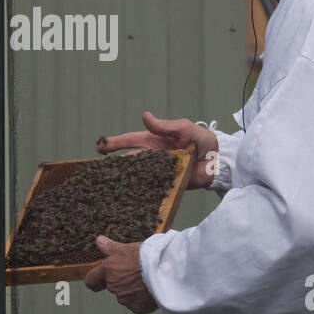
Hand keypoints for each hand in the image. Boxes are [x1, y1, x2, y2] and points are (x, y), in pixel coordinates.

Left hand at [84, 236, 157, 313]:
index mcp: (108, 270)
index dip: (94, 280)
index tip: (98, 279)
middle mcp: (113, 286)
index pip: (90, 281)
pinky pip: (137, 305)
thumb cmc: (147, 256)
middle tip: (132, 274)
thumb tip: (99, 241)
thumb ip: (110, 247)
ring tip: (146, 280)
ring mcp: (125, 299)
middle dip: (119, 282)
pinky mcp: (137, 308)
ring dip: (132, 290)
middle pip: (111, 287)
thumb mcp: (126, 248)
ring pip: (125, 296)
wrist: (167, 270)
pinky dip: (142, 300)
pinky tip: (151, 290)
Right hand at [96, 111, 219, 188]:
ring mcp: (158, 171)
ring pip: (136, 175)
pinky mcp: (167, 184)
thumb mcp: (183, 128)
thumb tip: (144, 116)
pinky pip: (150, 188)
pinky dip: (139, 191)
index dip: (114, 143)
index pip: (129, 140)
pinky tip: (128, 197)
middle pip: (128, 159)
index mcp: (154, 140)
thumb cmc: (201, 140)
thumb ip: (164, 126)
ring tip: (108, 184)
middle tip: (96, 169)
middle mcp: (153, 156)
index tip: (99, 146)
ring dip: (123, 178)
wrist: (218, 160)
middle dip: (113, 164)